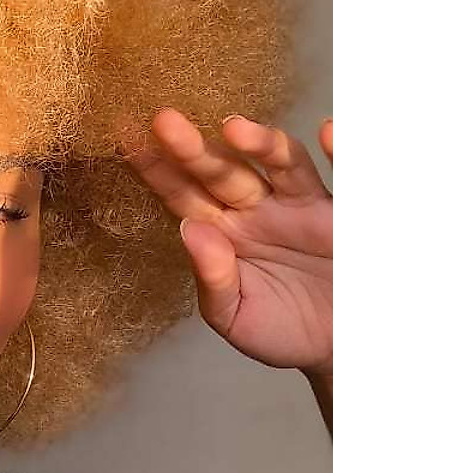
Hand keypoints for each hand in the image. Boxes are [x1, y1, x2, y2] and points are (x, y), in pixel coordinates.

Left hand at [121, 109, 332, 376]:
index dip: (155, 167)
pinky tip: (330, 132)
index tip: (125, 138)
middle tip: (163, 121)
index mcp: (220, 231)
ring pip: (278, 162)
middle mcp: (255, 208)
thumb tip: (190, 231)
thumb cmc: (282, 331)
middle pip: (221, 170)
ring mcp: (299, 205)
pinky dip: (343, 151)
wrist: (340, 351)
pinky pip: (347, 175)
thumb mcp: (235, 317)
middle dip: (192, 147)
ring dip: (259, 141)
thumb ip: (212, 280)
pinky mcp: (344, 213)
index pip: (181, 193)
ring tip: (234, 129)